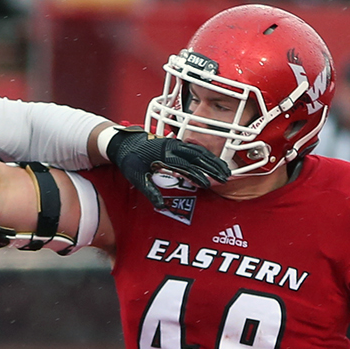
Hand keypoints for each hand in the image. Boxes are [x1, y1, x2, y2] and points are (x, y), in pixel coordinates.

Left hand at [104, 127, 231, 205]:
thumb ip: (149, 191)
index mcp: (164, 154)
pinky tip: (213, 162)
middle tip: (226, 177)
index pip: (186, 167)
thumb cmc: (129, 160)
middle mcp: (172, 147)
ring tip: (226, 170)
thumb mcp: (136, 177)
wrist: (123, 142)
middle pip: (198, 156)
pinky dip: (206, 155)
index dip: (198, 176)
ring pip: (199, 151)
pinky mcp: (175, 143)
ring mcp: (175, 143)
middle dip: (213, 167)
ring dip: (213, 160)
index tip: (208, 185)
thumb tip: (161, 206)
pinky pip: (195, 148)